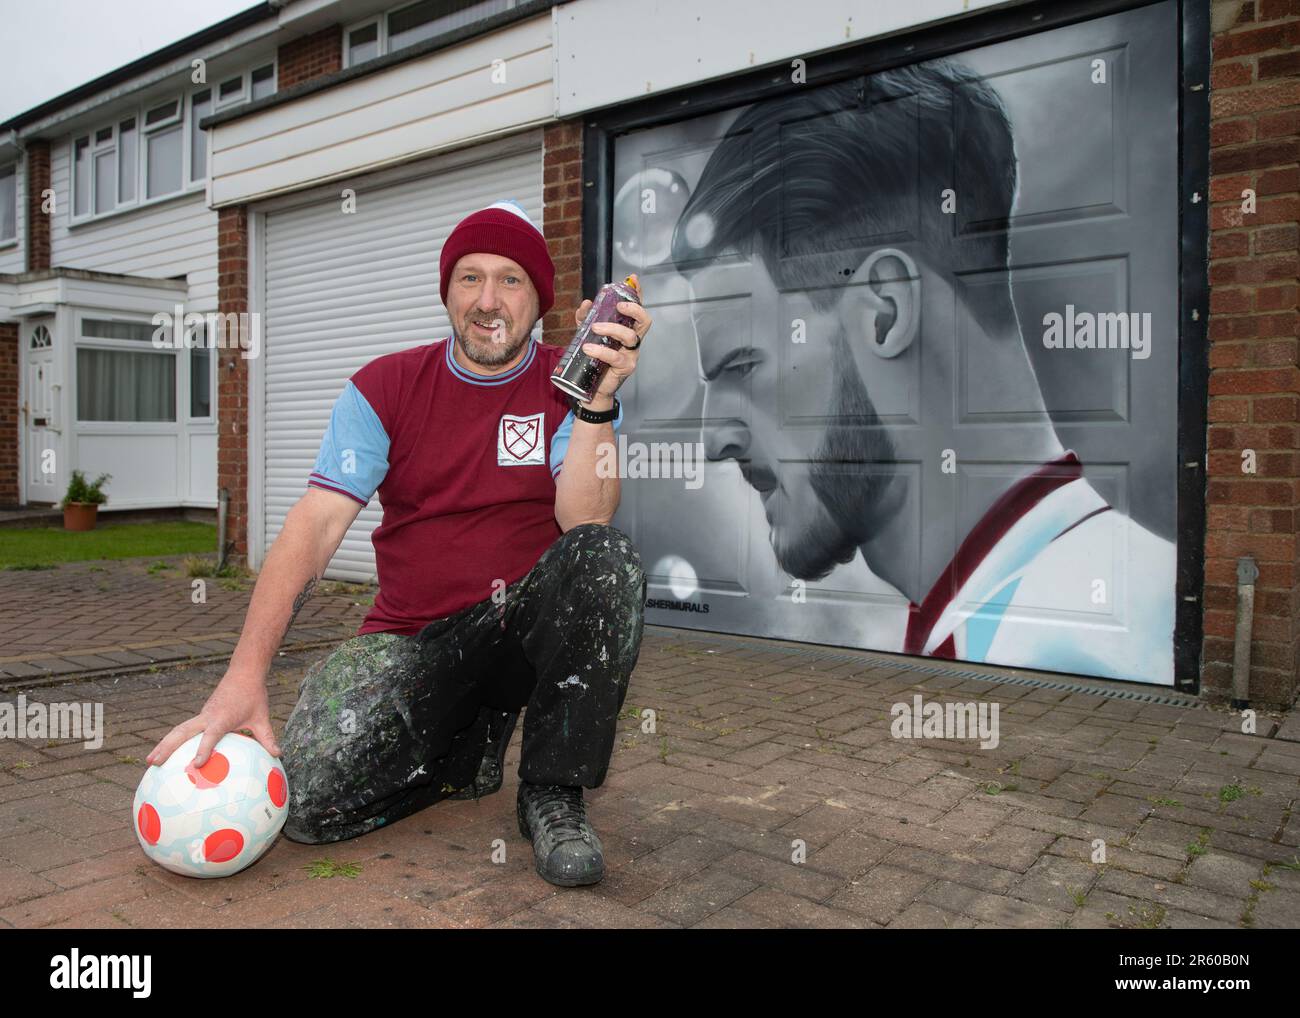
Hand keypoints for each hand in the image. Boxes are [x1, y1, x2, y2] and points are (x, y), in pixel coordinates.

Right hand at [144, 670, 279, 768]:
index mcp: (222, 718)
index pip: (211, 736)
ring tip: (150, 761)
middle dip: (166, 747)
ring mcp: (202, 715)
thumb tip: (278, 754)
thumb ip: (268, 737)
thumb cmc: (253, 695)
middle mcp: (207, 716)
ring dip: (163, 744)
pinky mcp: (201, 715)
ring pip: (178, 730)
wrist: (244, 673)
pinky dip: (172, 740)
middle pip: (182, 732)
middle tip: (153, 763)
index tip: (196, 765)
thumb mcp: (262, 717)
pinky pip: (184, 729)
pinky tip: (166, 753)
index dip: (204, 749)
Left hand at [573, 298, 651, 402]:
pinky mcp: (625, 367)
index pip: (636, 309)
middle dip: (635, 309)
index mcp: (626, 329)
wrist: (591, 387)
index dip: (637, 294)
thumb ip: (585, 318)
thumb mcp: (586, 334)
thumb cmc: (593, 358)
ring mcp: (631, 354)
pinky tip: (588, 348)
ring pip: (630, 336)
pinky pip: (616, 356)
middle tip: (619, 305)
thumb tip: (587, 303)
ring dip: (612, 329)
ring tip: (594, 328)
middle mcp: (632, 340)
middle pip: (644, 321)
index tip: (633, 279)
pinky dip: (601, 351)